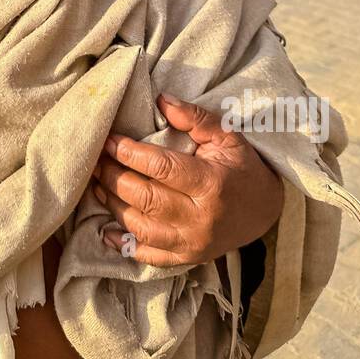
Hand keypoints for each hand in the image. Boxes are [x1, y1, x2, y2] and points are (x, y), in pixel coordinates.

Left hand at [90, 93, 284, 266]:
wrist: (264, 211)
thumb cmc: (241, 167)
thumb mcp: (227, 136)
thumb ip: (195, 118)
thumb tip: (161, 100)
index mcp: (211, 184)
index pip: (161, 168)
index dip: (130, 153)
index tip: (109, 140)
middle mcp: (200, 218)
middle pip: (145, 198)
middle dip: (113, 177)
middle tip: (95, 160)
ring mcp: (192, 243)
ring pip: (139, 226)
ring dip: (112, 204)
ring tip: (96, 183)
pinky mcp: (186, 258)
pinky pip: (147, 255)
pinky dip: (122, 244)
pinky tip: (105, 229)